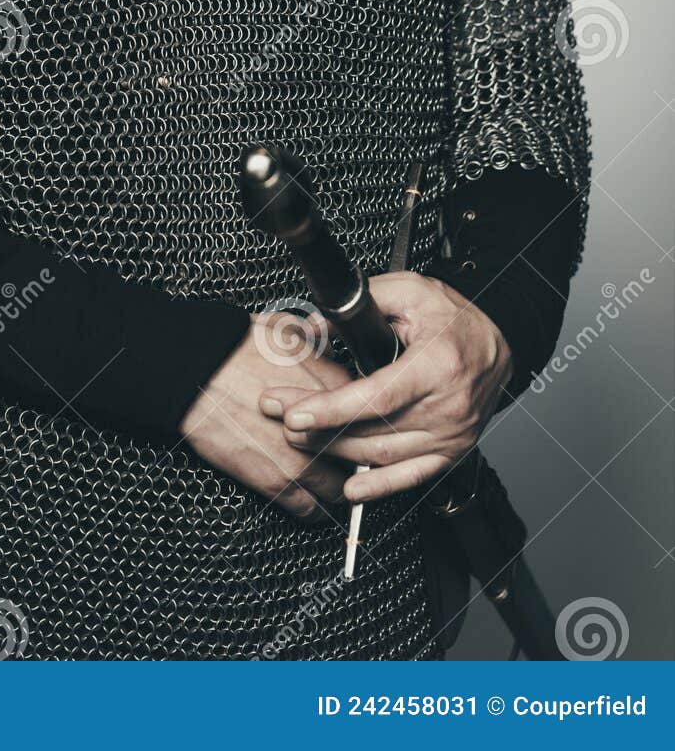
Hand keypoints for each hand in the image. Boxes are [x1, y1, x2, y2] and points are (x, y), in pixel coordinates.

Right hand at [178, 312, 353, 520]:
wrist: (194, 368)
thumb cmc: (233, 346)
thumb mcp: (288, 330)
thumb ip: (317, 347)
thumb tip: (325, 348)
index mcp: (334, 387)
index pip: (369, 416)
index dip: (360, 422)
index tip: (351, 425)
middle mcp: (326, 427)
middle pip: (360, 456)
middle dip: (353, 456)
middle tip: (343, 455)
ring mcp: (302, 458)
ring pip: (340, 488)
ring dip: (334, 484)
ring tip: (325, 478)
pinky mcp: (276, 481)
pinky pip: (310, 510)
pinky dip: (313, 508)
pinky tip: (309, 498)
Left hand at [257, 274, 513, 502]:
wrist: (498, 345)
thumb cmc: (454, 319)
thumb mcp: (409, 291)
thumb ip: (361, 303)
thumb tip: (315, 326)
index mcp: (437, 365)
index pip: (377, 397)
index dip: (331, 409)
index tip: (294, 413)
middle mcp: (447, 406)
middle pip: (373, 430)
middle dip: (320, 430)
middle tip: (281, 420)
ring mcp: (451, 434)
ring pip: (384, 456)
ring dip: (337, 454)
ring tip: (301, 442)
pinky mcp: (451, 452)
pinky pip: (411, 477)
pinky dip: (379, 487)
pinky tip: (349, 489)